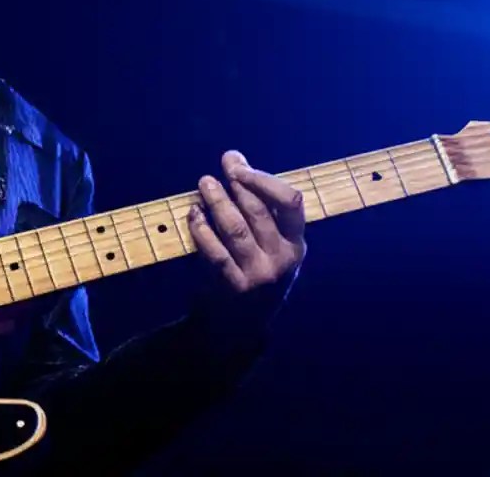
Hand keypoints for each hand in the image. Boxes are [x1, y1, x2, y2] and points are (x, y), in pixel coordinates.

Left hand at [188, 150, 306, 322]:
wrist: (237, 328)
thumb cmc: (253, 274)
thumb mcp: (270, 247)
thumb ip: (259, 208)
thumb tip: (237, 161)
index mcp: (295, 245)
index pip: (291, 202)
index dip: (264, 179)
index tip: (242, 168)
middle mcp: (281, 260)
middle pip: (258, 210)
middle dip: (238, 182)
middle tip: (223, 164)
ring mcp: (258, 275)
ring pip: (235, 228)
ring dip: (217, 200)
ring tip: (205, 183)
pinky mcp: (233, 287)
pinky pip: (215, 251)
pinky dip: (201, 228)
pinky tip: (193, 213)